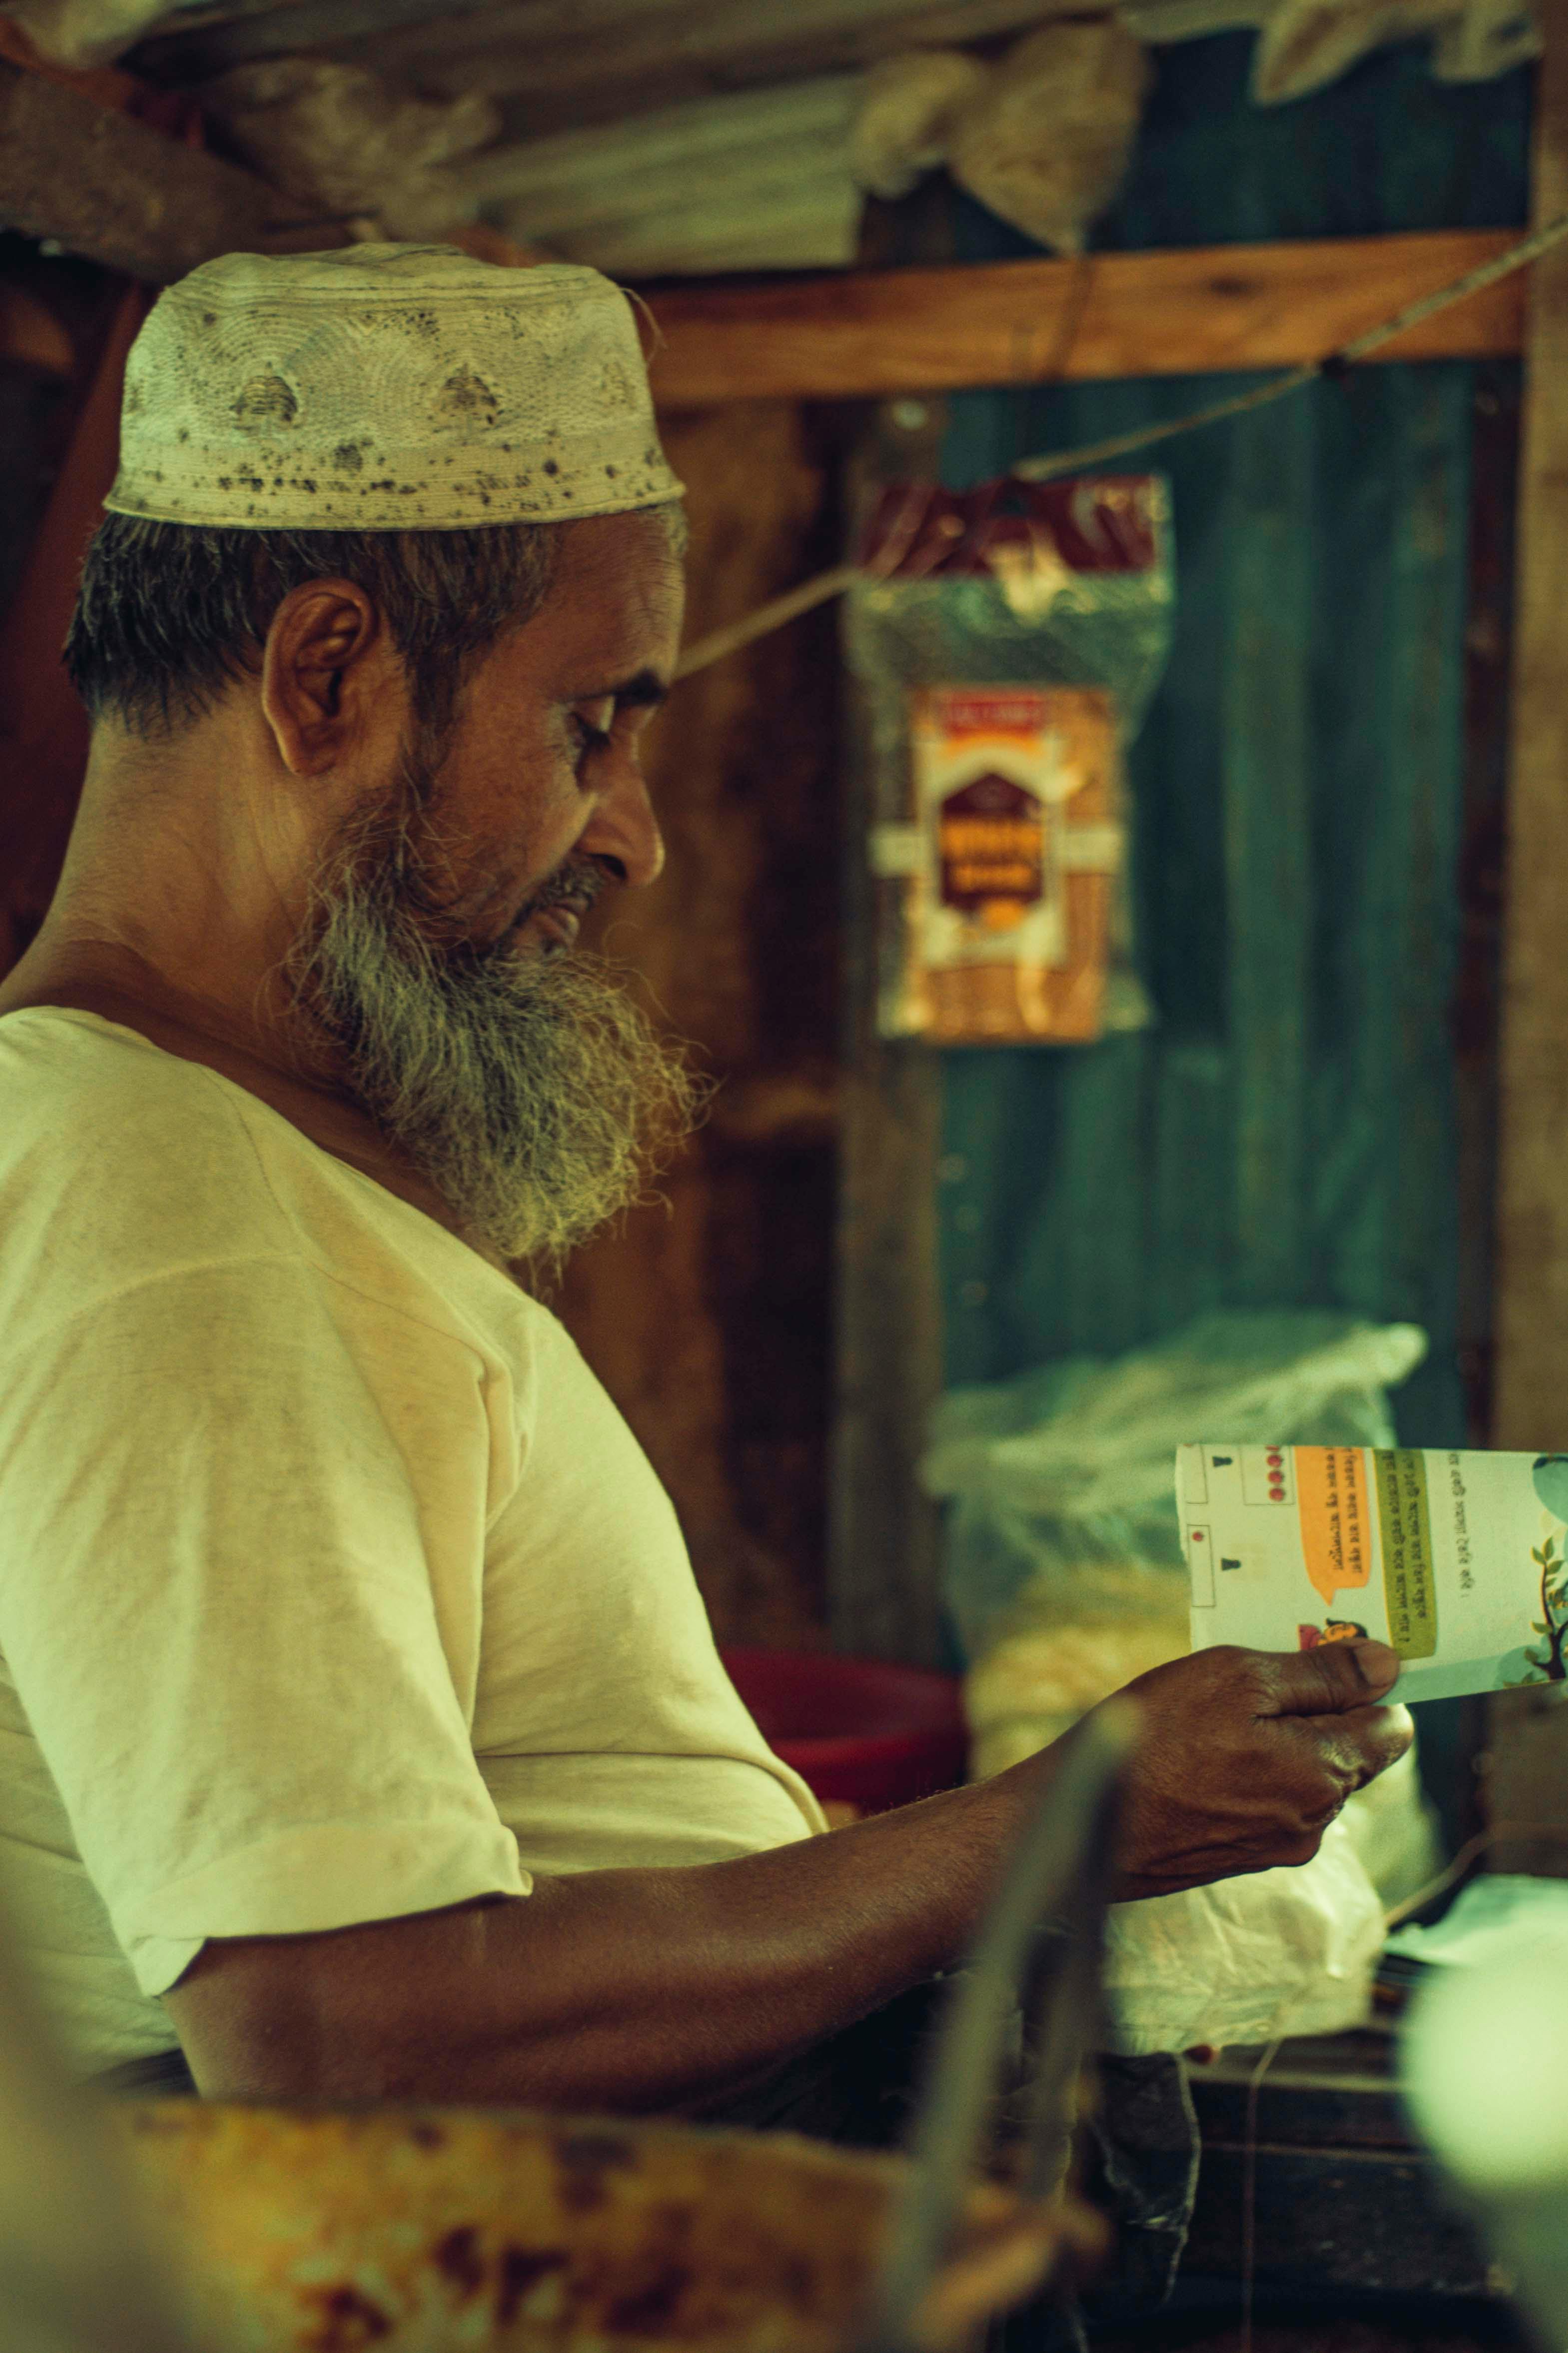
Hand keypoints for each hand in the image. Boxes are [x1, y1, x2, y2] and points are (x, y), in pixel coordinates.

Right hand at [1103, 1641, 1412, 1899]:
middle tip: (1259, 1668)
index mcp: (1326, 1773)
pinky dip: (1250, 1768)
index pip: (1393, 1727)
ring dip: (1279, 1737)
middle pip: (1348, 1749)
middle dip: (1318, 1706)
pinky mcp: (1240, 1855)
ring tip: (1217, 1706)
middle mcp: (1315, 1819)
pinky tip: (1201, 1747)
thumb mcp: (1238, 1679)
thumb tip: (1387, 1665)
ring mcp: (1277, 1844)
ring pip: (1304, 1774)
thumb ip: (1319, 1675)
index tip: (1332, 1652)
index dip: (1370, 1684)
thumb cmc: (1157, 1740)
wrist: (1088, 1825)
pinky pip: (1268, 1799)